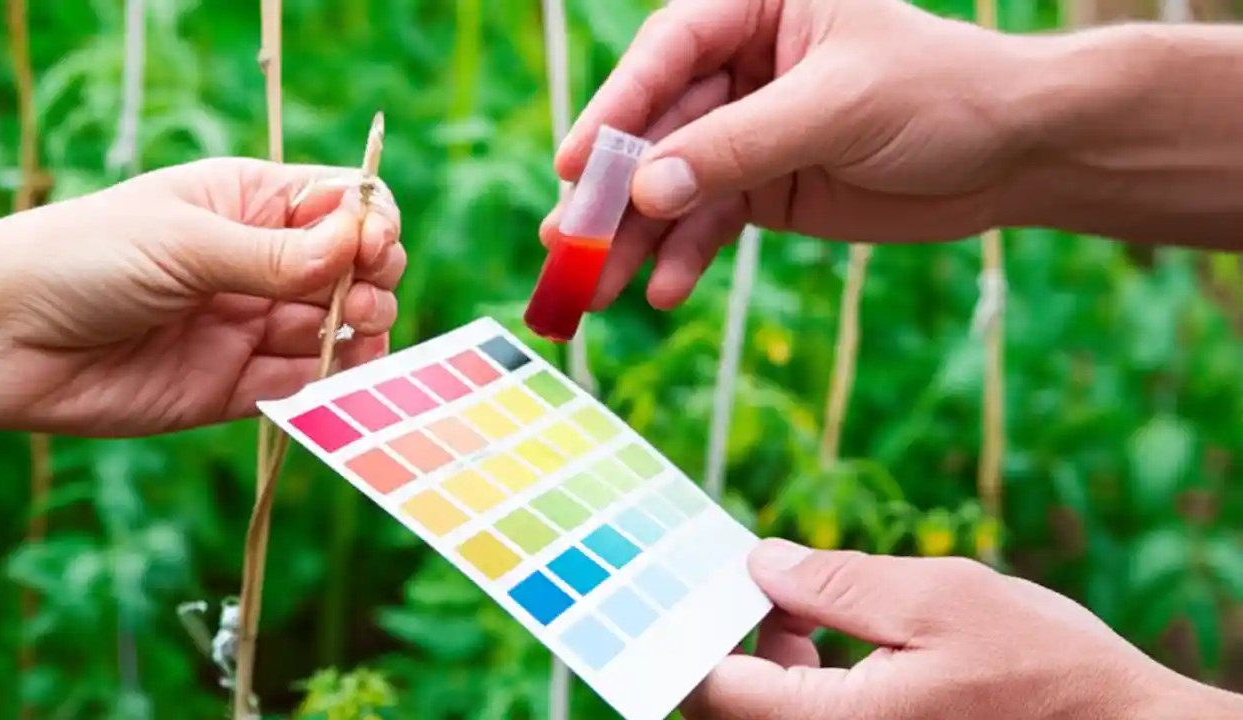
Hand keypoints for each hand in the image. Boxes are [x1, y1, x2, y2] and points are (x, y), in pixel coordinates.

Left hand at [0, 157, 404, 436]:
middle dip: (372, 280)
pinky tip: (339, 375)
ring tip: (356, 333)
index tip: (372, 245)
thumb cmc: (84, 258)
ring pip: (338, 330)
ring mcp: (251, 327)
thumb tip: (361, 244)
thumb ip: (277, 255)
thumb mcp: (186, 241)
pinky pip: (302, 386)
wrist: (2, 340)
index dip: (369, 223)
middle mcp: (261, 265)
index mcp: (249, 205)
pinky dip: (331, 384)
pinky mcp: (238, 387)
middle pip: (352, 269)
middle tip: (357, 298)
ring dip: (363, 332)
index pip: (339, 204)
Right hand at [546, 0, 1031, 309]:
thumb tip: (647, 189)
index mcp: (757, 9)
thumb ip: (739, 146)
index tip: (572, 166)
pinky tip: (663, 291)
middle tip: (563, 246)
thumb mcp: (836, 108)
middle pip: (655, 127)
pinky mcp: (763, 188)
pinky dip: (684, 258)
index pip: (669, 51)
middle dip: (610, 190)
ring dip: (634, 239)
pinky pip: (707, 224)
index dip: (616, 108)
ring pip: (671, 185)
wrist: (1011, 156)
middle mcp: (742, 67)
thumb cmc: (938, 96)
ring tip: (594, 291)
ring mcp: (747, 132)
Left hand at [683, 539, 1242, 719]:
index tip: (692, 581)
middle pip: (731, 707)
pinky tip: (834, 636)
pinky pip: (808, 715)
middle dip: (731, 639)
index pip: (716, 692)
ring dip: (765, 655)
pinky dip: (801, 675)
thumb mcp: (937, 599)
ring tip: (805, 604)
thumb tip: (764, 563)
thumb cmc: (1041, 668)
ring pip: (767, 711)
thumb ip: (838, 584)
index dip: (691, 632)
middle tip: (756, 581)